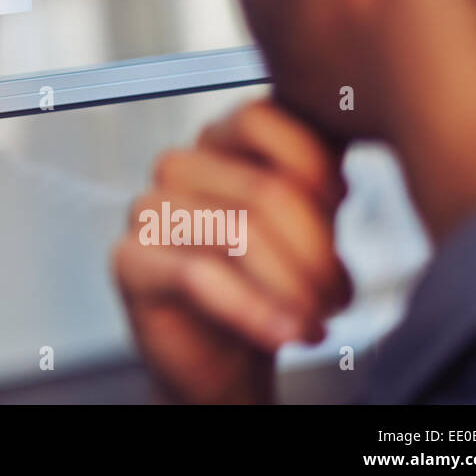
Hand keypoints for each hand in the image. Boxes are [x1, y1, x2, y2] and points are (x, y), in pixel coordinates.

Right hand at [112, 99, 350, 402]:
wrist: (223, 359)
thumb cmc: (267, 284)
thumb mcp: (305, 221)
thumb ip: (314, 177)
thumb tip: (347, 144)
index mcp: (214, 143)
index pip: (259, 116)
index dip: (313, 162)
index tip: (343, 203)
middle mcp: (176, 167)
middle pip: (264, 188)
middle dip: (317, 252)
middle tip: (338, 295)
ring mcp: (147, 210)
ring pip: (240, 233)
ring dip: (295, 288)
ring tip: (316, 321)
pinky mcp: (129, 260)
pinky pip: (200, 275)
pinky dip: (256, 311)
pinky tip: (287, 334)